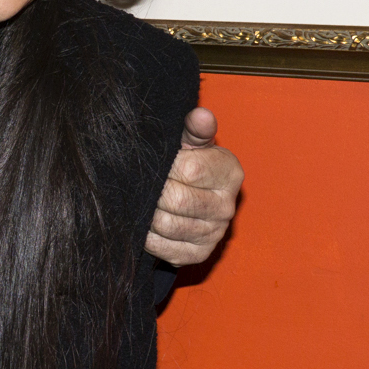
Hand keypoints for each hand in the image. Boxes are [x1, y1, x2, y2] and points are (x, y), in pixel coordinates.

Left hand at [145, 107, 242, 267]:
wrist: (192, 197)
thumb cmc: (189, 163)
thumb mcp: (192, 143)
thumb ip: (194, 129)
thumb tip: (200, 115)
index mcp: (230, 173)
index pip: (190, 170)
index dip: (165, 166)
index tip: (155, 162)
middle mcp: (226, 206)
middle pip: (177, 200)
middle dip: (152, 191)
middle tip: (139, 184)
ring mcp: (214, 233)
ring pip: (166, 225)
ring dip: (145, 213)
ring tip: (139, 201)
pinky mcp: (197, 254)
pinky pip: (162, 247)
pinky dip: (146, 235)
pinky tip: (142, 221)